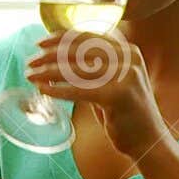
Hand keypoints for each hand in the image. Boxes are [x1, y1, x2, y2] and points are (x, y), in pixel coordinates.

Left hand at [24, 30, 168, 159]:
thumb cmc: (124, 114)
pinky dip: (58, 90)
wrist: (148, 142)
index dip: (60, 37)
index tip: (40, 43)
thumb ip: (93, 68)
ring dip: (48, 72)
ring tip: (31, 76)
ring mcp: (126, 76)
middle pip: (80, 50)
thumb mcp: (111, 83)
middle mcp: (128, 58)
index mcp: (127, 50)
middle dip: (50, 54)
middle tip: (30, 62)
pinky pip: (80, 90)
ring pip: (77, 69)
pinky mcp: (119, 96)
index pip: (88, 37)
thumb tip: (57, 56)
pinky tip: (43, 90)